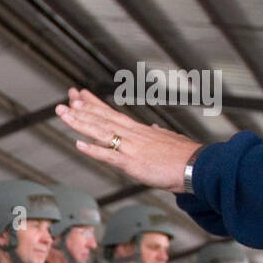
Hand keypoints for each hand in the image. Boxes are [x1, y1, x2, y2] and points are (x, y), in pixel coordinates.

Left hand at [55, 87, 201, 191]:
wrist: (198, 167)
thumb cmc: (185, 157)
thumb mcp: (168, 139)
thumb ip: (157, 133)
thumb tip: (153, 128)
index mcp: (138, 130)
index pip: (110, 113)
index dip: (92, 104)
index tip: (79, 95)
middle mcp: (131, 134)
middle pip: (101, 118)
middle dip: (80, 109)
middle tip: (63, 100)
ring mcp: (131, 147)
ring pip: (100, 132)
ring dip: (80, 123)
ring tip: (64, 114)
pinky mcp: (133, 163)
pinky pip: (109, 156)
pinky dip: (93, 150)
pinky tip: (78, 145)